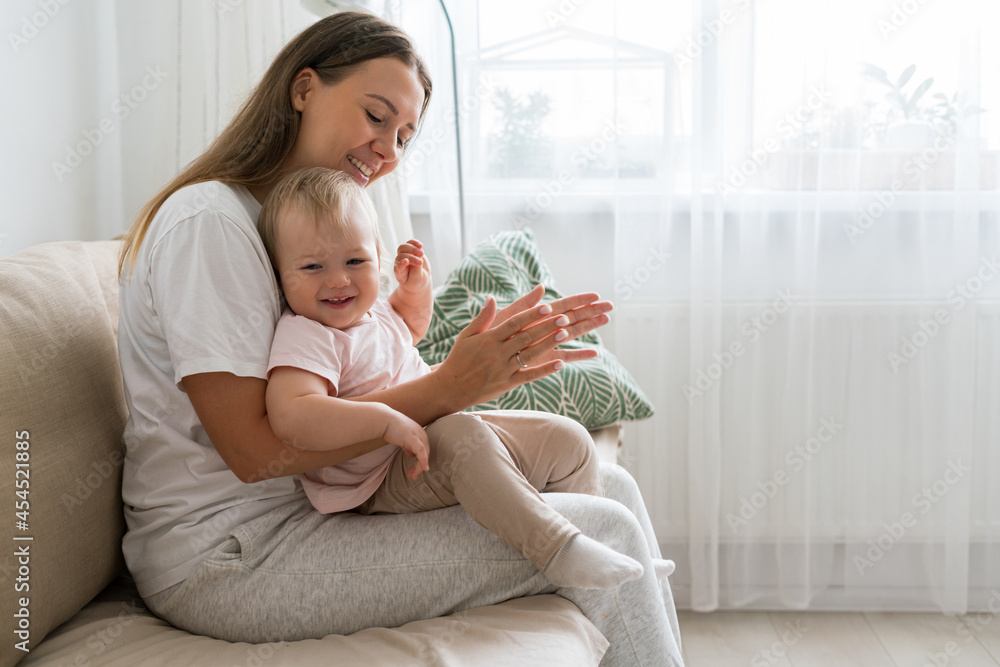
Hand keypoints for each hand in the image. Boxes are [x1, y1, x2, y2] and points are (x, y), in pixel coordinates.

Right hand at [380, 405, 429, 479]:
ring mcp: (418, 435)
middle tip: (412, 476)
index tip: (413, 471)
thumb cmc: (391, 427)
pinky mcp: (413, 438)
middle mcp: (422, 434)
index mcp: (420, 433)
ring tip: (412, 476)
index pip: (424, 450)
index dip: (420, 461)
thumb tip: (411, 455)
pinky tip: (424, 469)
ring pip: (424, 454)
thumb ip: (408, 446)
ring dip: (419, 467)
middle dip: (419, 466)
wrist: (384, 420)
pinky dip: (423, 460)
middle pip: (425, 453)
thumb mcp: (402, 438)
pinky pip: (421, 451)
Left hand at [393, 239, 430, 295]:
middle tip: (420, 262)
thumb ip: (416, 268)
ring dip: (413, 249)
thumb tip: (418, 255)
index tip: (406, 261)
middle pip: (401, 256)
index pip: (398, 267)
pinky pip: (409, 243)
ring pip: (403, 247)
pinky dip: (414, 243)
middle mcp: (399, 263)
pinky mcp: (410, 251)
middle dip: (412, 258)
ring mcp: (404, 256)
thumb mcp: (417, 279)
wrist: (420, 279)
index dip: (401, 264)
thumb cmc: (416, 281)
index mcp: (399, 272)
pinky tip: (420, 245)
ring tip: (422, 253)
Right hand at [434, 285, 612, 407]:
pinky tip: (561, 363)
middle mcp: (497, 353)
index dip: (531, 314)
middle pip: (526, 337)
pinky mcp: (508, 383)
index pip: (514, 323)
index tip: (547, 306)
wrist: (451, 388)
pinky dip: (545, 370)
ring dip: (549, 343)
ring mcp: (504, 369)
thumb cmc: (459, 358)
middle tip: (564, 317)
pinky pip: (530, 376)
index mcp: (489, 338)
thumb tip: (492, 298)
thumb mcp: (467, 335)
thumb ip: (483, 318)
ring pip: (530, 354)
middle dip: (546, 326)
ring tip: (565, 333)